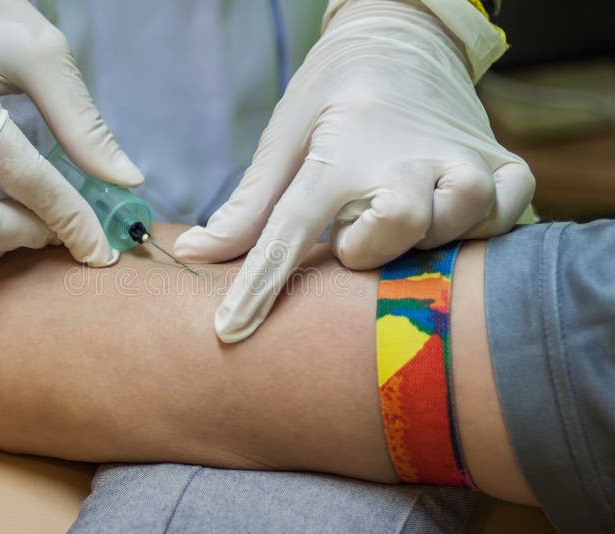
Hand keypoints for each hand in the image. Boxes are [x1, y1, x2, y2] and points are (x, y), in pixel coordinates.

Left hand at [174, 0, 533, 341]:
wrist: (400, 39)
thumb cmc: (333, 93)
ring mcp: (461, 155)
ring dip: (429, 235)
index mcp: (340, 148)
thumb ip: (249, 205)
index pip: (292, 227)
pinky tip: (455, 222)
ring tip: (406, 224)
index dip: (260, 286)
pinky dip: (486, 225)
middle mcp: (406, 151)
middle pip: (400, 220)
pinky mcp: (502, 160)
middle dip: (369, 247)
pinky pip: (510, 208)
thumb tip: (199, 251)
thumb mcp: (285, 139)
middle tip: (353, 236)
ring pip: (463, 212)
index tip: (231, 330)